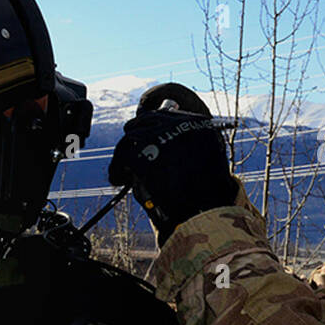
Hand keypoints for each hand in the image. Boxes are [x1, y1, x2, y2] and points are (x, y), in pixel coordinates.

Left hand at [107, 82, 235, 243]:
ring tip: (121, 169)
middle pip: (144, 121)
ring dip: (123, 153)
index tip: (142, 137)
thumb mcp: (208, 155)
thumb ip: (189, 138)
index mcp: (196, 123)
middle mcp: (178, 125)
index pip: (165, 114)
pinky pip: (122, 155)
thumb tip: (169, 116)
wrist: (205, 210)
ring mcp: (160, 138)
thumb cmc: (206, 190)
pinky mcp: (144, 154)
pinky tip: (118, 178)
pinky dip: (117, 168)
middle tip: (128, 155)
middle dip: (134, 138)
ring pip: (130, 136)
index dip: (150, 126)